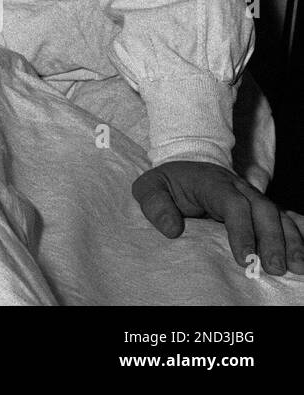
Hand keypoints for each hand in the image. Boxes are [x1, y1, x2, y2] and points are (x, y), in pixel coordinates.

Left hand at [132, 160, 303, 275]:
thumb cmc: (167, 184)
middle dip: (272, 239)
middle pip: (263, 209)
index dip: (241, 229)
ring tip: (298, 267)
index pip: (232, 203)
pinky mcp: (260, 210)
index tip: (243, 257)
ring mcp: (252, 198)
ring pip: (279, 215)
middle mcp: (238, 188)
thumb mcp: (149, 187)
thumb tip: (171, 228)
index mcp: (212, 182)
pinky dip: (298, 234)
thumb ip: (154, 204)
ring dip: (291, 240)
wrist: (184, 169)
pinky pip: (285, 218)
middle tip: (274, 268)